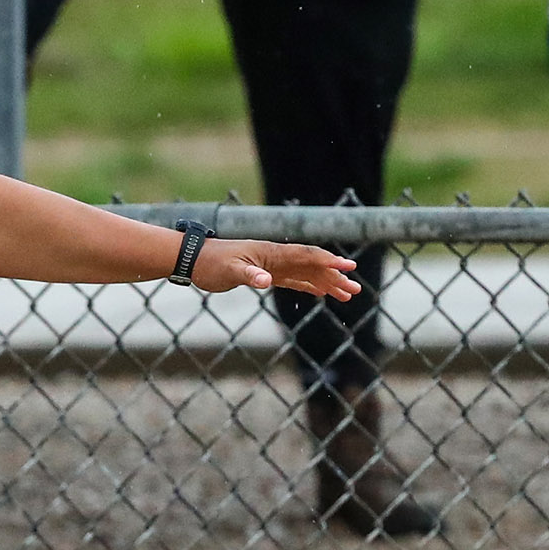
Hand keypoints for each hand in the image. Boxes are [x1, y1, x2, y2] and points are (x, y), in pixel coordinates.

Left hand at [189, 239, 359, 297]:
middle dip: (335, 278)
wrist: (194, 259)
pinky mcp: (265, 274)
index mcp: (272, 254)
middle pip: (313, 267)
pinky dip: (309, 286)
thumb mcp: (227, 271)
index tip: (348, 268)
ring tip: (347, 295)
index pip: (307, 256)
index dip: (328, 262)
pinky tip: (321, 292)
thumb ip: (248, 275)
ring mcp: (272, 266)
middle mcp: (276, 258)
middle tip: (355, 291)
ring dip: (327, 284)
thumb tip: (264, 280)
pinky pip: (294, 280)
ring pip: (306, 274)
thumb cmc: (210, 263)